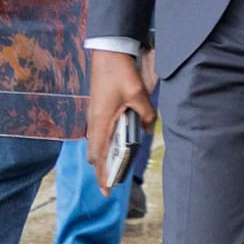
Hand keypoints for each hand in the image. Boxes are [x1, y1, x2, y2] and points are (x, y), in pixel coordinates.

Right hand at [86, 50, 157, 174]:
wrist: (108, 51)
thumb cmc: (119, 72)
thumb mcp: (138, 94)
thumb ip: (145, 114)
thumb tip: (148, 127)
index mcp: (101, 122)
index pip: (99, 157)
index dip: (102, 176)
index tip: (107, 191)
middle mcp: (94, 122)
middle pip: (95, 154)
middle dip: (102, 169)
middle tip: (113, 181)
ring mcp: (95, 115)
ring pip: (96, 143)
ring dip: (104, 156)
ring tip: (117, 165)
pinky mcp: (98, 109)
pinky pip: (100, 132)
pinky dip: (106, 142)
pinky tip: (119, 141)